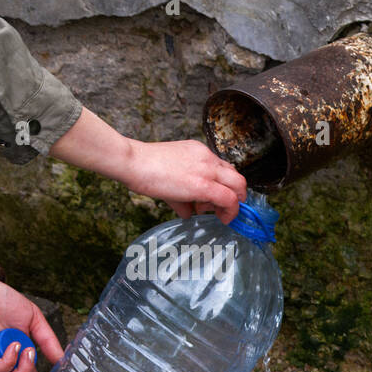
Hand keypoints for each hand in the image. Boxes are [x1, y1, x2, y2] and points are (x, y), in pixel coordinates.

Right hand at [51, 108, 247, 222]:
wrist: (133, 161)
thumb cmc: (144, 167)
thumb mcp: (170, 179)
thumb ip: (183, 197)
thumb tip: (188, 212)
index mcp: (199, 152)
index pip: (224, 168)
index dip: (225, 186)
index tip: (216, 199)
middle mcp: (207, 158)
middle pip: (237, 176)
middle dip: (236, 195)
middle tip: (223, 208)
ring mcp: (207, 169)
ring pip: (238, 186)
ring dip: (233, 203)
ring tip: (215, 212)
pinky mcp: (203, 184)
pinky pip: (229, 199)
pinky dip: (231, 211)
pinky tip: (223, 219)